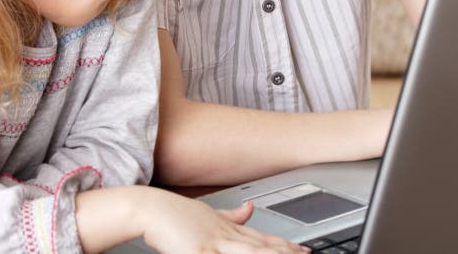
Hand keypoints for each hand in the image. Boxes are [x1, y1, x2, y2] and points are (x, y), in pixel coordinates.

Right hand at [142, 191, 308, 253]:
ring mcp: (213, 243)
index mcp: (230, 229)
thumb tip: (251, 207)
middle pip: (262, 249)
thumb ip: (232, 215)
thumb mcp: (210, 214)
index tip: (304, 251)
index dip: (286, 247)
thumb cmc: (177, 215)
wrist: (152, 208)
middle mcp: (226, 236)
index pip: (264, 241)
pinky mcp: (197, 252)